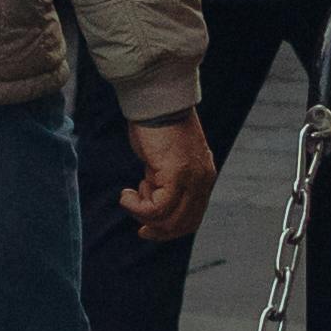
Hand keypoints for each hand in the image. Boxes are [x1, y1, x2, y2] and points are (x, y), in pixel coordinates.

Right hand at [119, 108, 216, 242]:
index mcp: (204, 177)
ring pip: (169, 219)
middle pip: (184, 224)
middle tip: (139, 228)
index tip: (147, 228)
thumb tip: (152, 196)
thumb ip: (167, 179)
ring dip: (144, 215)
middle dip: (158, 230)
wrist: (156, 100)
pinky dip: (138, 207)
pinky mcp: (176, 174)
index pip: (193, 217)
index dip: (170, 230)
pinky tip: (127, 194)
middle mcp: (202, 180)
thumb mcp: (167, 160)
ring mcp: (191, 178)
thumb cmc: (157, 126)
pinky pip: (156, 208)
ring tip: (131, 196)